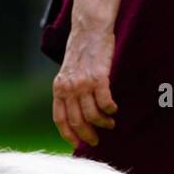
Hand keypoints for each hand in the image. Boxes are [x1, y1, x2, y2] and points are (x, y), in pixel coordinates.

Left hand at [52, 24, 116, 147]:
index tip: (77, 144)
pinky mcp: (98, 78)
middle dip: (88, 135)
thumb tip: (77, 113)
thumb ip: (69, 91)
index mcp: (59, 89)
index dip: (68, 135)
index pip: (60, 120)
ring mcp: (83, 84)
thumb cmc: (82, 52)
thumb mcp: (68, 73)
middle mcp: (68, 89)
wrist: (89, 29)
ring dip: (103, 123)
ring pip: (92, 115)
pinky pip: (105, 102)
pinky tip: (114, 109)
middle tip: (96, 140)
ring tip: (109, 124)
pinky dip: (110, 109)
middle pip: (77, 122)